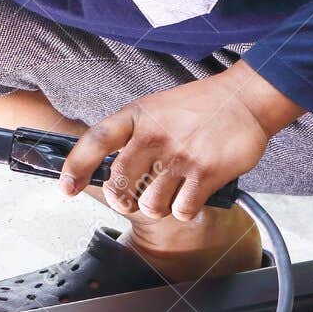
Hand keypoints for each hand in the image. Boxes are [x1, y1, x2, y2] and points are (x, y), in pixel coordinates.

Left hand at [60, 62, 303, 220]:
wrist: (246, 100)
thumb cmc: (200, 107)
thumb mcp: (156, 108)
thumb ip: (134, 134)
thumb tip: (112, 170)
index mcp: (138, 116)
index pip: (96, 141)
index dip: (76, 167)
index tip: (66, 188)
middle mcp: (154, 136)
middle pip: (120, 184)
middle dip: (122, 200)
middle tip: (131, 201)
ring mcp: (179, 155)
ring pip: (149, 205)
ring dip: (157, 207)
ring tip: (169, 194)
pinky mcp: (205, 173)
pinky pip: (181, 211)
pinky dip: (184, 210)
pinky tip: (191, 195)